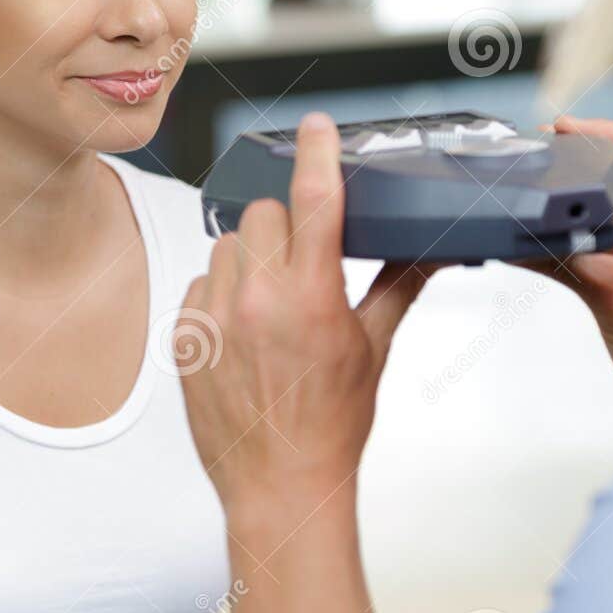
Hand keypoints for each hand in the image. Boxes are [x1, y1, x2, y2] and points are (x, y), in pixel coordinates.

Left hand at [177, 112, 431, 529]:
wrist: (279, 486)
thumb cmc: (331, 426)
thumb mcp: (373, 350)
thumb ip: (397, 286)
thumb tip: (427, 248)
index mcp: (312, 297)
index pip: (314, 199)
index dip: (316, 152)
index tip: (315, 126)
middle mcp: (257, 300)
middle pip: (264, 214)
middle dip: (287, 227)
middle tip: (305, 264)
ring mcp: (214, 319)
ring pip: (227, 243)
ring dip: (251, 257)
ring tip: (272, 303)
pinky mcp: (184, 338)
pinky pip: (200, 282)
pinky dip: (222, 292)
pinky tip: (244, 329)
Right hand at [528, 117, 612, 424]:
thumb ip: (569, 256)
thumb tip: (523, 233)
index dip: (607, 129)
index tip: (563, 130)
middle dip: (581, 155)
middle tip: (538, 152)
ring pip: (604, 199)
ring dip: (569, 195)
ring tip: (529, 187)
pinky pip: (589, 237)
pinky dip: (559, 236)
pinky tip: (525, 239)